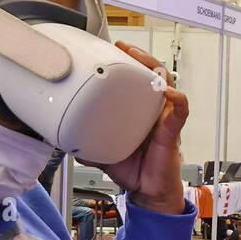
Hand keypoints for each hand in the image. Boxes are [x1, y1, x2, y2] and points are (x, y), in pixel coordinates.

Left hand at [92, 41, 187, 213]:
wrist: (147, 192)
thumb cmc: (132, 169)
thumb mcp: (101, 152)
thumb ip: (84, 143)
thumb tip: (60, 138)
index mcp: (137, 111)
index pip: (135, 80)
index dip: (127, 63)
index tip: (112, 50)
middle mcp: (152, 110)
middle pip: (152, 75)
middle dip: (140, 57)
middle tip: (125, 48)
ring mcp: (164, 119)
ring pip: (168, 84)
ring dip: (155, 69)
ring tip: (143, 61)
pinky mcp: (172, 132)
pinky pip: (180, 112)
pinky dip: (177, 101)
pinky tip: (169, 93)